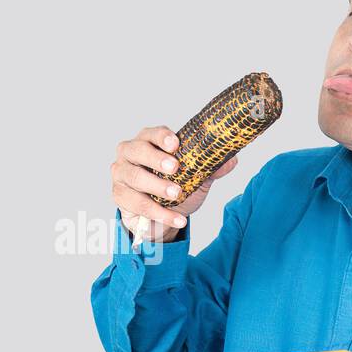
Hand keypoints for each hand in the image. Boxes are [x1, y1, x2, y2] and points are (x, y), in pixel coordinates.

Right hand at [111, 125, 238, 242]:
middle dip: (156, 159)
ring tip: (177, 194)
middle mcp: (129, 153)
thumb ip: (209, 167)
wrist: (160, 215)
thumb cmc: (174, 186)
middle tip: (175, 168)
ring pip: (135, 177)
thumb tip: (232, 160)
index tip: (176, 144)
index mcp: (147, 140)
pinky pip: (138, 204)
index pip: (152, 133)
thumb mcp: (194, 176)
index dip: (162, 137)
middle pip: (137, 151)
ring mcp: (121, 173)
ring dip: (157, 186)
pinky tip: (177, 219)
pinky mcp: (119, 195)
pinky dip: (159, 213)